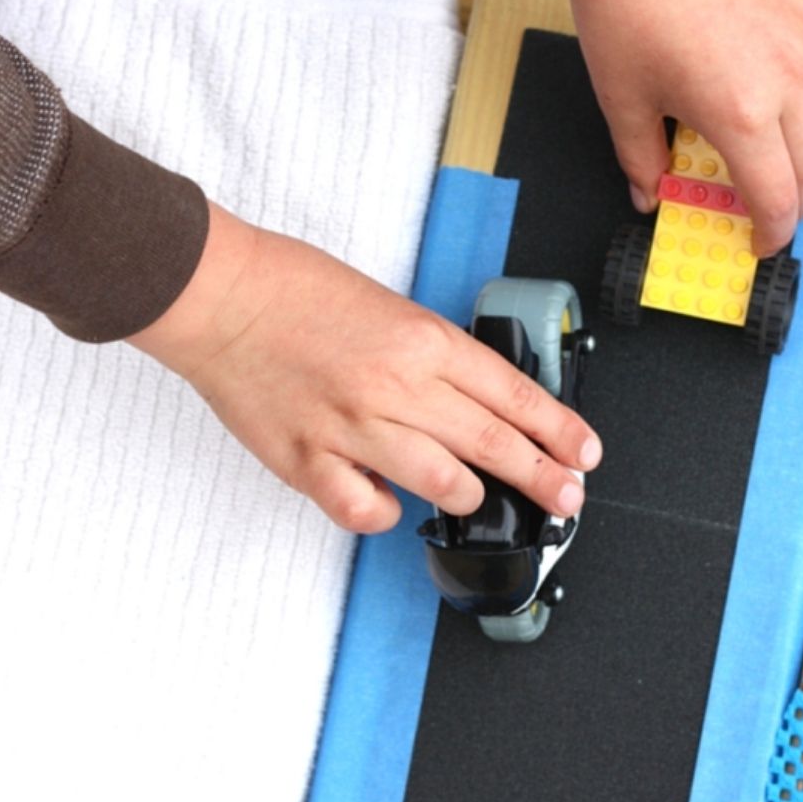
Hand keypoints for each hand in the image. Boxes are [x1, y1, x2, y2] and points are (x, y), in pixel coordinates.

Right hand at [128, 204, 601, 532]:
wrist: (219, 296)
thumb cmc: (294, 290)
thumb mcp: (387, 304)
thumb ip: (429, 356)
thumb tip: (468, 404)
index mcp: (421, 339)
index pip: (513, 393)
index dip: (557, 429)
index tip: (582, 451)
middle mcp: (396, 386)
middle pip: (493, 443)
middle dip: (542, 476)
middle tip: (568, 496)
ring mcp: (353, 428)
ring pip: (443, 483)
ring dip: (470, 495)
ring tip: (477, 497)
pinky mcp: (309, 461)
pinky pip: (366, 510)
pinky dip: (383, 511)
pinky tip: (385, 499)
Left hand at [546, 0, 802, 255]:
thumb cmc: (625, 8)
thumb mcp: (622, 101)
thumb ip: (641, 158)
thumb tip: (647, 195)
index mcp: (741, 115)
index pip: (778, 197)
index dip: (774, 232)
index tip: (762, 242)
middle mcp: (790, 78)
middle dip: (802, 197)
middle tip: (780, 202)